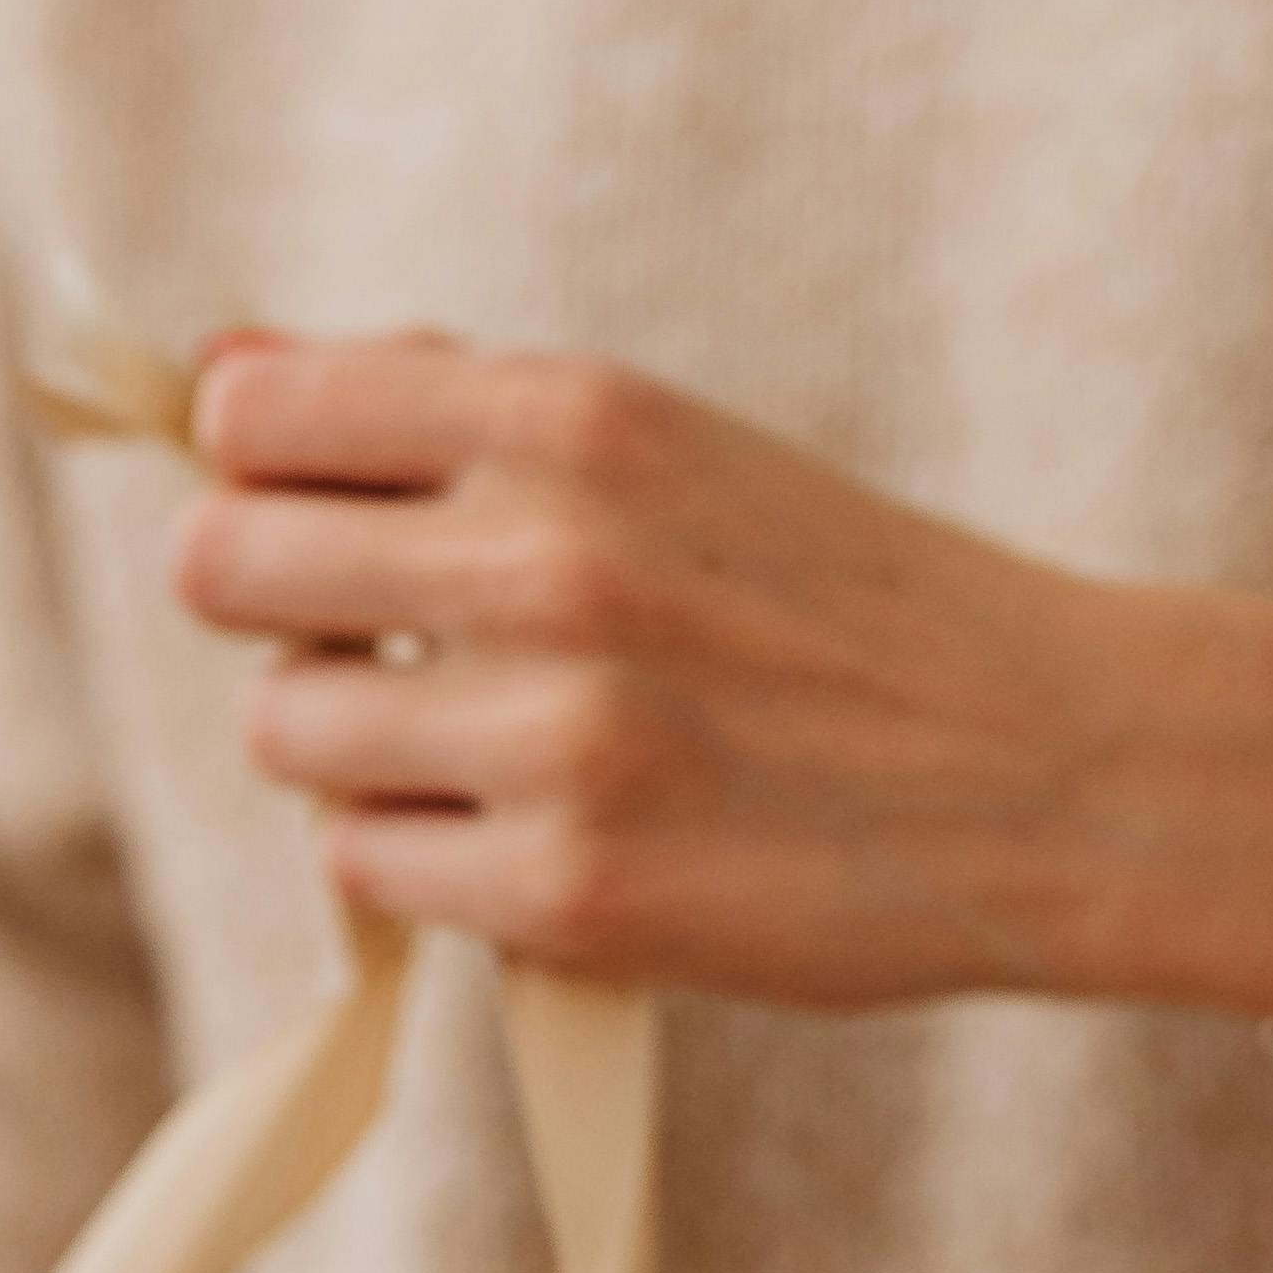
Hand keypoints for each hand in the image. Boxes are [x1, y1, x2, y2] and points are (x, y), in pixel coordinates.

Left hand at [176, 331, 1272, 1028]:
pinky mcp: (563, 894)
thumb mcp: (661, 445)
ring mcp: (553, 736)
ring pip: (281, 733)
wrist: (1053, 768)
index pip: (253, 413)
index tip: (319, 512)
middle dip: (277, 610)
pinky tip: (528, 833)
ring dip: (347, 748)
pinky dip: (419, 859)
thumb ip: (441, 409)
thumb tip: (218, 379)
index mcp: (567, 417)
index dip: (256, 469)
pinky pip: (363, 866)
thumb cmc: (833, 601)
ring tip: (476, 746)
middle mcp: (546, 560)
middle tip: (380, 644)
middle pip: (221, 566)